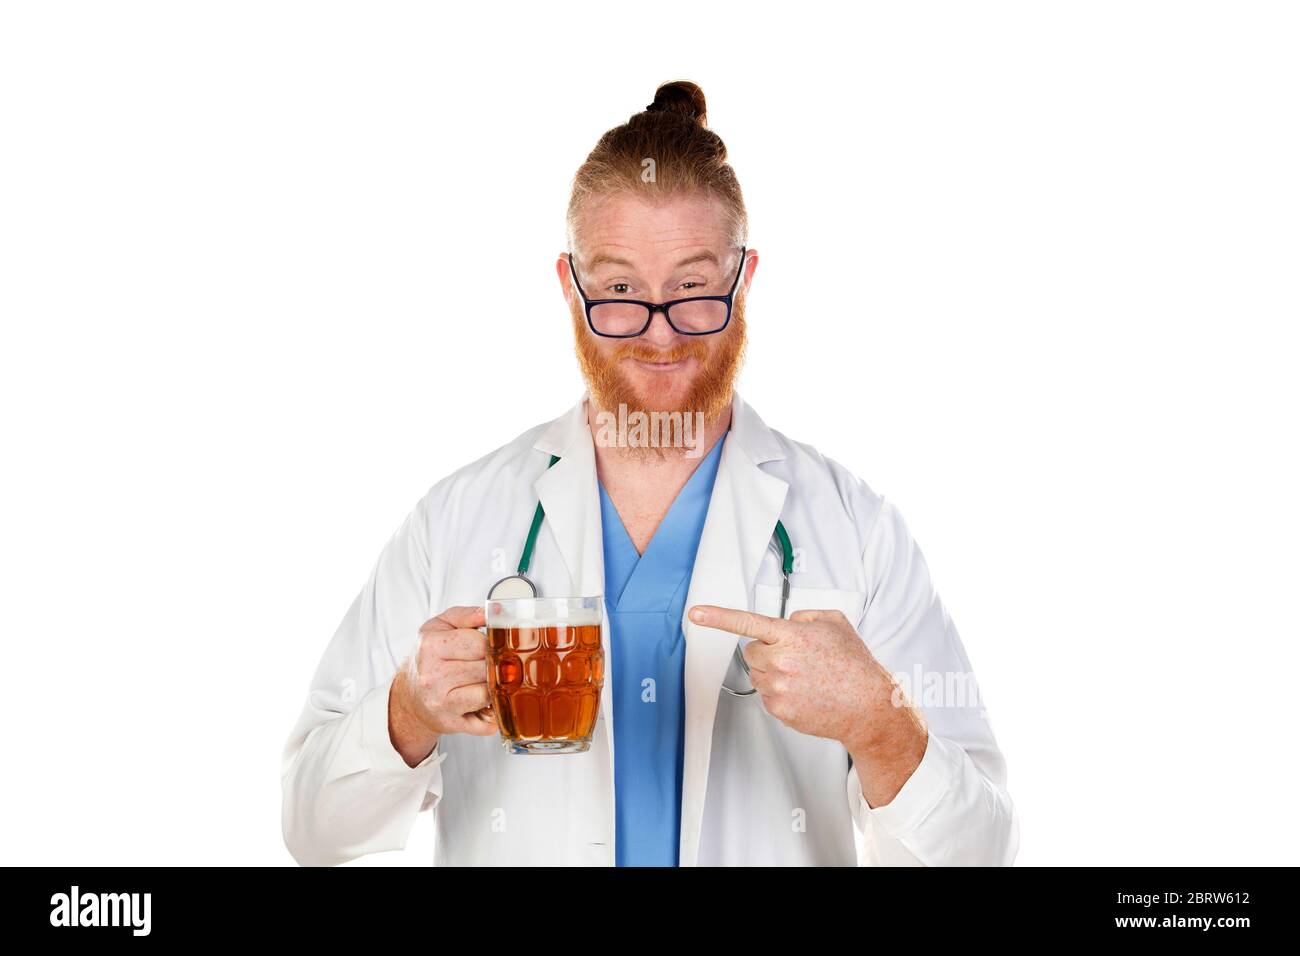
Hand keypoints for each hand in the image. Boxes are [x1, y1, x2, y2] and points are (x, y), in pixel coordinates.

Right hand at [389, 605, 497, 765]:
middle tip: (488, 664)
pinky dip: (493, 712)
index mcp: (431, 648)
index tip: (487, 646)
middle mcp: (433, 677)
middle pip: (486, 669)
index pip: (479, 644)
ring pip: (488, 693)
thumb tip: (495, 612)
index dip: (490, 644)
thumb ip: (466, 615)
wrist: (409, 695)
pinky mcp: (452, 724)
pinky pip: (488, 720)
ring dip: (492, 687)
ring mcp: (442, 703)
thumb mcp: (439, 627)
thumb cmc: (427, 658)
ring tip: (483, 680)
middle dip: (492, 665)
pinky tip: (485, 702)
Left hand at [688, 604, 926, 771]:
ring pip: (758, 674)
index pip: (747, 622)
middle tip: (794, 658)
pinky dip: (781, 692)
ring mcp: (778, 688)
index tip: (695, 614)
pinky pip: (767, 694)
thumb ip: (804, 615)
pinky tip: (805, 692)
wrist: (868, 707)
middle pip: (751, 651)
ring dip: (773, 672)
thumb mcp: (834, 623)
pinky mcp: (778, 709)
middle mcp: (781, 662)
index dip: (717, 617)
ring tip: (806, 677)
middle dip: (766, 651)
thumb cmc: (854, 665)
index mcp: (792, 636)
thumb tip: (786, 622)